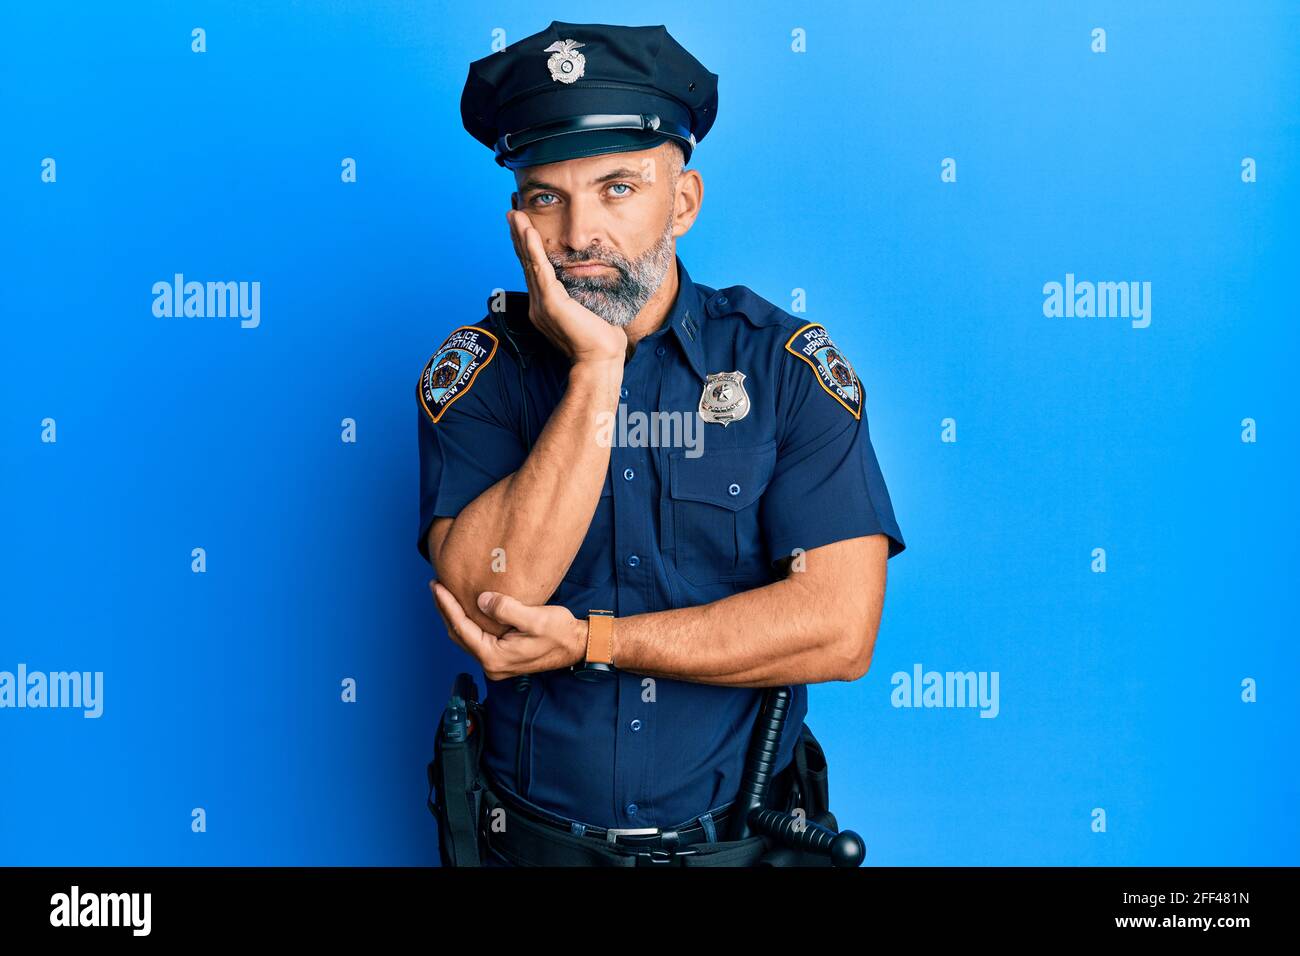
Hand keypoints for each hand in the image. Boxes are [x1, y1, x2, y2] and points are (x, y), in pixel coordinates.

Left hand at [429, 580, 585, 681]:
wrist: (577, 646)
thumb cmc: (560, 633)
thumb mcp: (534, 618)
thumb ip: (505, 609)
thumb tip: (481, 600)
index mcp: (495, 657)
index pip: (462, 628)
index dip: (447, 605)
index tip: (437, 586)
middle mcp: (492, 664)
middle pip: (458, 635)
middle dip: (445, 610)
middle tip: (435, 586)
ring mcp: (496, 663)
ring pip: (466, 638)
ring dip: (454, 616)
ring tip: (445, 595)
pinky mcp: (502, 658)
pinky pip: (476, 639)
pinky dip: (467, 623)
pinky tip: (465, 609)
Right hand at [506, 208, 627, 364]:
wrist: (600, 359)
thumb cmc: (601, 337)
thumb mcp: (588, 307)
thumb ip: (581, 292)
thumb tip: (587, 276)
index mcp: (546, 303)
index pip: (534, 268)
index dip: (527, 245)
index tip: (523, 224)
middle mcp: (538, 302)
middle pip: (525, 262)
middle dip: (518, 235)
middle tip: (512, 211)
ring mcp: (542, 303)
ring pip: (529, 262)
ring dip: (521, 236)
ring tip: (514, 214)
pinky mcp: (551, 303)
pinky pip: (539, 270)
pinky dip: (533, 248)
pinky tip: (528, 231)